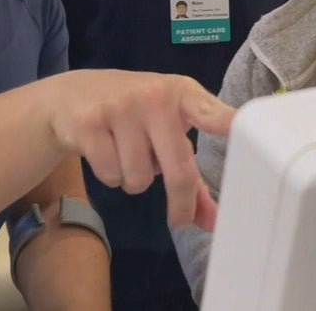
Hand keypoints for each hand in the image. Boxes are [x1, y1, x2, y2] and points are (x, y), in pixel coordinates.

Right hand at [43, 70, 234, 229]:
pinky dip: (112, 176)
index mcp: (183, 93)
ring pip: (139, 179)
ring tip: (129, 157)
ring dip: (136, 180)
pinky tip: (107, 153)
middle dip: (180, 203)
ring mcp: (120, 107)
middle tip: (180, 219)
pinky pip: (111, 176)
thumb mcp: (167, 131)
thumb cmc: (134, 115)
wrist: (71, 95)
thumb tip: (212, 222)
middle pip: (178, 170)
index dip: (230, 123)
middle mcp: (154, 96)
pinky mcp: (89, 123)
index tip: (244, 131)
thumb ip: (192, 175)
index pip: (211, 112)